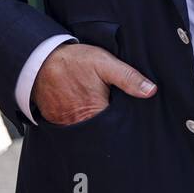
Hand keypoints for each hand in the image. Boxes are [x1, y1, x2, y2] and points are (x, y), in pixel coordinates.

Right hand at [31, 43, 156, 124]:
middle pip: (101, 133)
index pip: (116, 128)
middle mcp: (80, 123)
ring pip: (86, 132)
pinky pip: (70, 128)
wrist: (42, 59)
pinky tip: (81, 111)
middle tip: (112, 115)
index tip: (128, 121)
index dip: (123, 124)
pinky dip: (77, 122)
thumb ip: (128, 78)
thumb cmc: (75, 61)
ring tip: (96, 113)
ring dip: (92, 125)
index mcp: (96, 111)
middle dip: (109, 128)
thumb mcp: (105, 63)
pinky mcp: (55, 122)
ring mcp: (65, 125)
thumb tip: (151, 91)